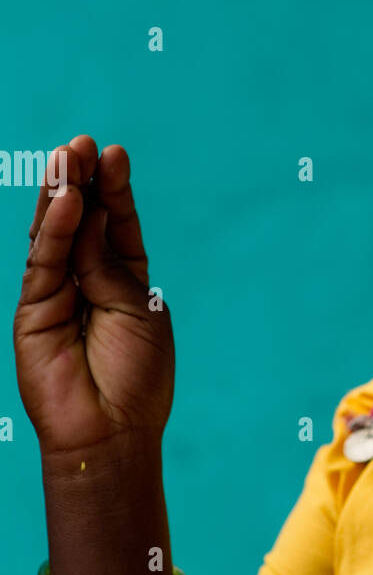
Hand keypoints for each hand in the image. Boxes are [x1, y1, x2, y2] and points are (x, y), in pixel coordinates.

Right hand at [13, 136, 175, 460]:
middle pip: (82, 220)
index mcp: (124, 278)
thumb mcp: (137, 307)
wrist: (114, 431)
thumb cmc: (138, 375)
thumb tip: (89, 209)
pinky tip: (66, 202)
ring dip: (61, 194)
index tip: (116, 153)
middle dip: (83, 180)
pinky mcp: (33, 311)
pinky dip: (55, 231)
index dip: (114, 189)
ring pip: (55, 234)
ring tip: (68, 156)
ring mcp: (57, 293)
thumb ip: (109, 261)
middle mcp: (88, 280)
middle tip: (84, 143)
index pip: (115, 223)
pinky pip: (43, 264)